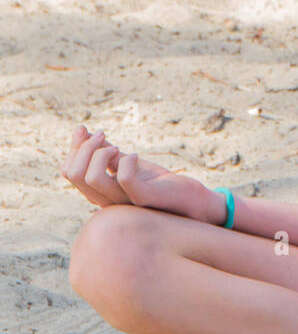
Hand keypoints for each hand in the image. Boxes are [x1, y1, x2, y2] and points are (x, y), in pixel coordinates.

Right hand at [61, 124, 215, 221]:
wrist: (192, 202)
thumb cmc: (159, 184)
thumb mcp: (128, 164)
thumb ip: (107, 154)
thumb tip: (83, 132)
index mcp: (100, 192)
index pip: (69, 172)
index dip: (74, 147)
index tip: (87, 130)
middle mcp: (107, 200)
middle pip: (74, 174)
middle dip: (84, 147)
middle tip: (105, 136)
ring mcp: (124, 202)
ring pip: (91, 178)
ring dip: (101, 154)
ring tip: (119, 149)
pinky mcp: (144, 199)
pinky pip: (125, 179)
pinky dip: (128, 161)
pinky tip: (137, 157)